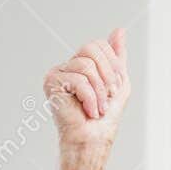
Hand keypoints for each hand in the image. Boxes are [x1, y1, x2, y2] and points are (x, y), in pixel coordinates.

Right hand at [43, 29, 129, 153]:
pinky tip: (89, 111)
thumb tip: (120, 30)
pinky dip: (91, 98)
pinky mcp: (51, 83)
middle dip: (108, 75)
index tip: (114, 87)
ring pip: (86, 65)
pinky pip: (79, 80)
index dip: (113, 64)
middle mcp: (66, 66)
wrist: (95, 139)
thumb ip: (117, 56)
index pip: (98, 44)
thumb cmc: (106, 116)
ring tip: (98, 107)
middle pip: (91, 48)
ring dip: (100, 91)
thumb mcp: (119, 82)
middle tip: (108, 96)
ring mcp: (57, 73)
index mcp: (81, 64)